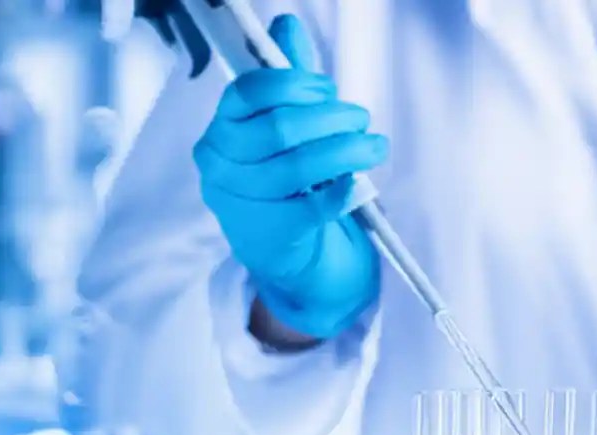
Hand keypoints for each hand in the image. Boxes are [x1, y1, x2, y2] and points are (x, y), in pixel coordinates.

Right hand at [194, 15, 386, 339]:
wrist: (281, 247)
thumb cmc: (283, 176)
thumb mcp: (283, 123)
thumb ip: (287, 78)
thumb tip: (286, 25)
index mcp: (221, 127)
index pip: (247, 92)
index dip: (293, 84)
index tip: (327, 88)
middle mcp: (221, 163)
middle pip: (280, 129)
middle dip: (331, 118)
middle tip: (361, 118)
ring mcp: (242, 201)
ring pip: (299, 167)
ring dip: (348, 151)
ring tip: (375, 146)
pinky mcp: (271, 234)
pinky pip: (313, 207)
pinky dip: (342, 190)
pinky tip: (358, 182)